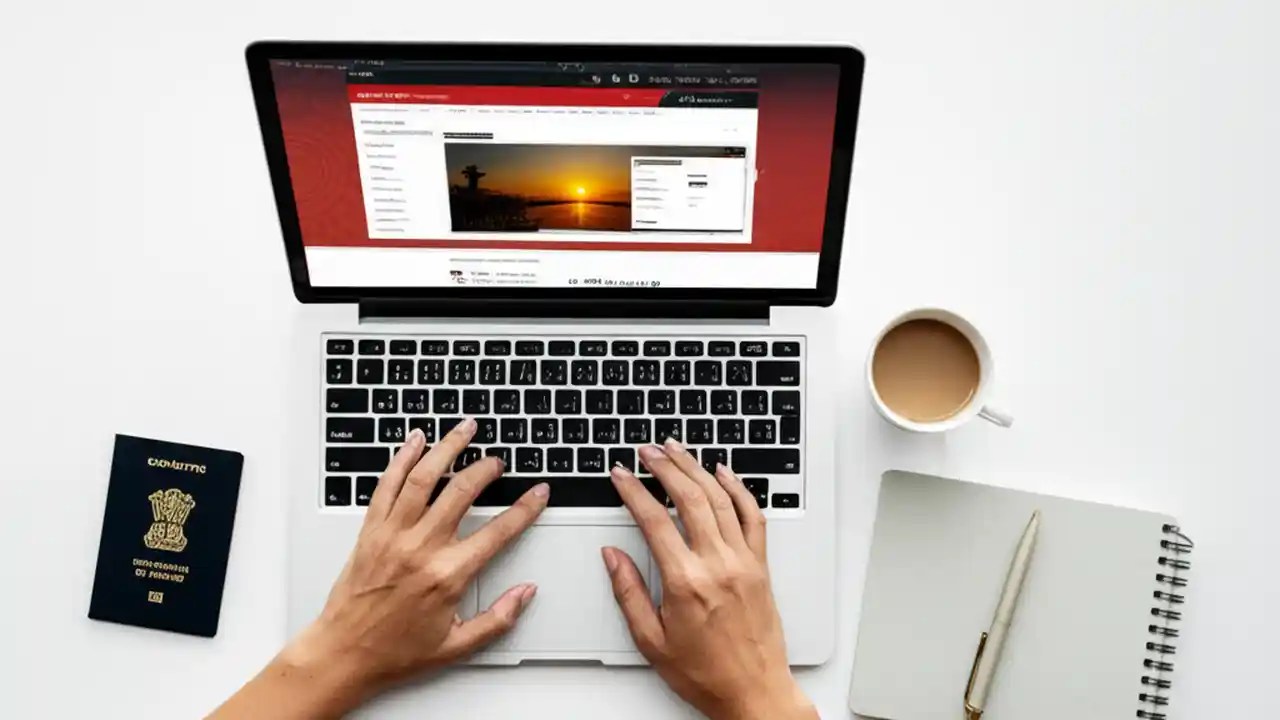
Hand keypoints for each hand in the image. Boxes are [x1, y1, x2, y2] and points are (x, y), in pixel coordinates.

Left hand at [227, 419, 548, 715]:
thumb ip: (498, 619)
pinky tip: (414, 441)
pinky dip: (401, 459)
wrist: (343, 654)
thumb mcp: (457, 646)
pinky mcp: (370, 531)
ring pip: (423, 478)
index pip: (497, 532)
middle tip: (498, 461)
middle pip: (461, 492)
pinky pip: (386, 486)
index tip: (538, 493)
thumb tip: (526, 593)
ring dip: (447, 448)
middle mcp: (420, 549)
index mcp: (447, 576)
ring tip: (464, 430)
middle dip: (486, 469)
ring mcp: (392, 535)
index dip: (524, 509)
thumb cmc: (395, 653)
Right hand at [604, 440, 815, 719]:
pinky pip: (752, 516)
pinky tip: (725, 473)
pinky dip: (739, 489)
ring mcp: (743, 562)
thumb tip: (612, 556)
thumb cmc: (705, 674)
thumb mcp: (651, 641)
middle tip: (647, 451)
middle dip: (665, 467)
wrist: (754, 692)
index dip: (633, 491)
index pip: (653, 520)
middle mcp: (717, 565)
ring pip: (720, 499)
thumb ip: (628, 593)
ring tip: (677, 450)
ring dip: (697, 468)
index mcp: (685, 583)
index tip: (621, 474)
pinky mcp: (761, 566)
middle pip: (689, 498)